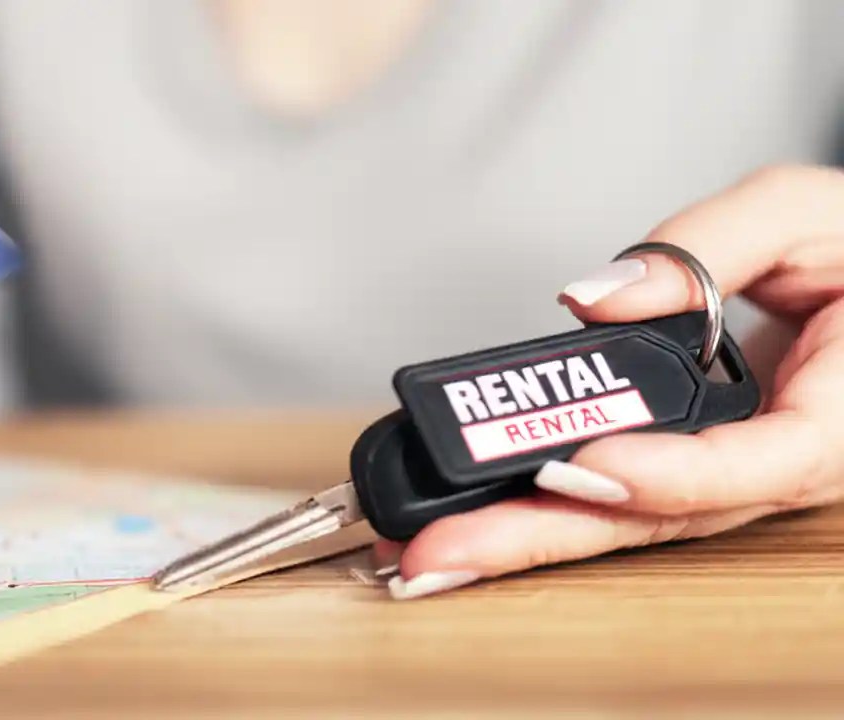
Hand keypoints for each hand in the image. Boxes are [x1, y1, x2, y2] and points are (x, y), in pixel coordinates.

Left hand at [379, 165, 843, 598]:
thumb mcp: (804, 215)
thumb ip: (705, 247)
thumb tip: (590, 297)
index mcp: (841, 416)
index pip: (756, 464)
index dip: (666, 472)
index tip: (582, 462)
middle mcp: (779, 466)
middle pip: (655, 516)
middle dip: (540, 535)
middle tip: (438, 552)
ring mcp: (728, 476)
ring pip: (623, 518)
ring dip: (521, 536)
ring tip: (425, 551)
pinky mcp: (689, 465)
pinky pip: (615, 491)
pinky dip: (540, 503)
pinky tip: (467, 515)